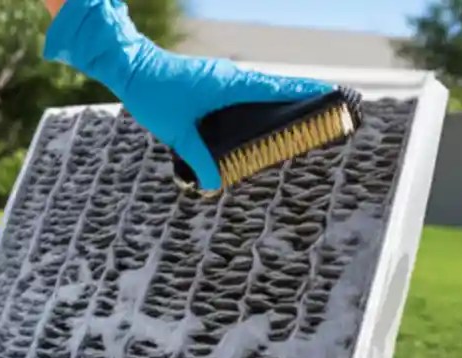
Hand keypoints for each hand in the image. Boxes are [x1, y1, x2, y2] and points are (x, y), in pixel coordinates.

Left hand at [44, 0, 332, 190]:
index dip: (304, 93)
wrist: (131, 68)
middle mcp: (230, 78)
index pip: (275, 88)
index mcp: (229, 85)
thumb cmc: (154, 95)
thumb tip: (211, 185)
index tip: (330, 94)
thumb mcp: (177, 133)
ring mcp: (222, 79)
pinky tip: (265, 119)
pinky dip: (261, 101)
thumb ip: (197, 158)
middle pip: (275, 87)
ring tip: (303, 115)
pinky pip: (246, 91)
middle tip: (328, 107)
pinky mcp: (213, 82)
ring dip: (281, 99)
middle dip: (301, 97)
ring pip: (260, 88)